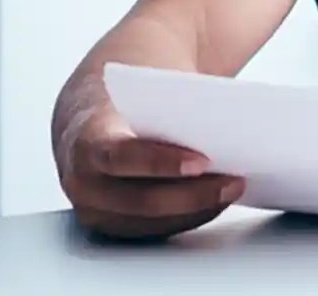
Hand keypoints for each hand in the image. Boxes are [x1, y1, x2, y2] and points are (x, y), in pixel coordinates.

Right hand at [58, 108, 244, 239]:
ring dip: (197, 209)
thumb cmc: (123, 101)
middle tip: (234, 181)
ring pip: (152, 221)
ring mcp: (95, 210)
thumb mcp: (140, 89)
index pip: (120, 157)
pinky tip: (216, 201)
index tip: (204, 161)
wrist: (88, 120)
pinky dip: (188, 217)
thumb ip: (172, 101)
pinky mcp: (114, 225)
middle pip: (142, 200)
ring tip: (232, 188)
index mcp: (85, 140)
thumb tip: (225, 115)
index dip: (161, 163)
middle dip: (193, 194)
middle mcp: (83, 182)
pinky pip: (154, 229)